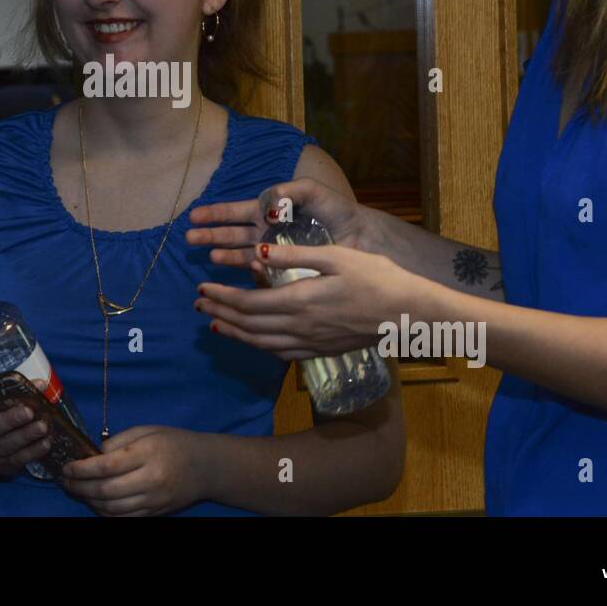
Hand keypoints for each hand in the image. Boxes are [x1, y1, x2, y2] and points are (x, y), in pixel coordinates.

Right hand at [0, 378, 52, 479]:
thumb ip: (6, 392)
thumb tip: (38, 384)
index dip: (3, 398)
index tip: (22, 390)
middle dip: (11, 420)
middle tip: (30, 412)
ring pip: (6, 446)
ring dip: (26, 436)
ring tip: (43, 427)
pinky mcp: (4, 465)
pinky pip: (18, 460)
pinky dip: (33, 452)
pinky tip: (46, 443)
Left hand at [60, 426, 206, 515]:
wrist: (205, 466)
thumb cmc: (174, 443)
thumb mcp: (147, 431)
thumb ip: (118, 441)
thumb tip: (91, 455)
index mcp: (148, 453)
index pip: (106, 465)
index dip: (81, 469)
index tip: (67, 467)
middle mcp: (151, 479)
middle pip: (105, 490)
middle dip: (80, 487)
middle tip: (66, 481)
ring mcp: (154, 500)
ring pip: (112, 509)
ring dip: (89, 502)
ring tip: (78, 491)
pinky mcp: (155, 514)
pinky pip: (124, 519)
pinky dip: (105, 513)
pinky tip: (96, 502)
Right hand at [187, 176, 385, 267]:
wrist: (361, 236)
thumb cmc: (336, 210)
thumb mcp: (309, 191)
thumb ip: (286, 192)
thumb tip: (264, 209)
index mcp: (269, 211)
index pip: (235, 212)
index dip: (215, 214)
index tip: (194, 216)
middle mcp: (266, 233)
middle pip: (231, 235)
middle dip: (210, 236)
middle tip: (189, 239)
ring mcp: (274, 253)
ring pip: (241, 255)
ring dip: (225, 255)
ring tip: (211, 258)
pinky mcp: (285, 271)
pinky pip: (262, 271)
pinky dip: (251, 270)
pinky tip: (246, 267)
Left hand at [196, 241, 425, 358]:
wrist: (408, 313)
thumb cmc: (377, 276)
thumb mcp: (336, 256)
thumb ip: (294, 254)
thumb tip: (258, 251)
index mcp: (300, 300)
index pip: (248, 302)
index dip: (222, 296)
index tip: (202, 288)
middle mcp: (300, 327)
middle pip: (248, 324)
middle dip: (220, 313)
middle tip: (198, 304)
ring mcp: (311, 344)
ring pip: (261, 343)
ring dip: (234, 333)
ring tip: (213, 323)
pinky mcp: (322, 352)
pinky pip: (281, 354)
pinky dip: (259, 347)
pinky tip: (252, 341)